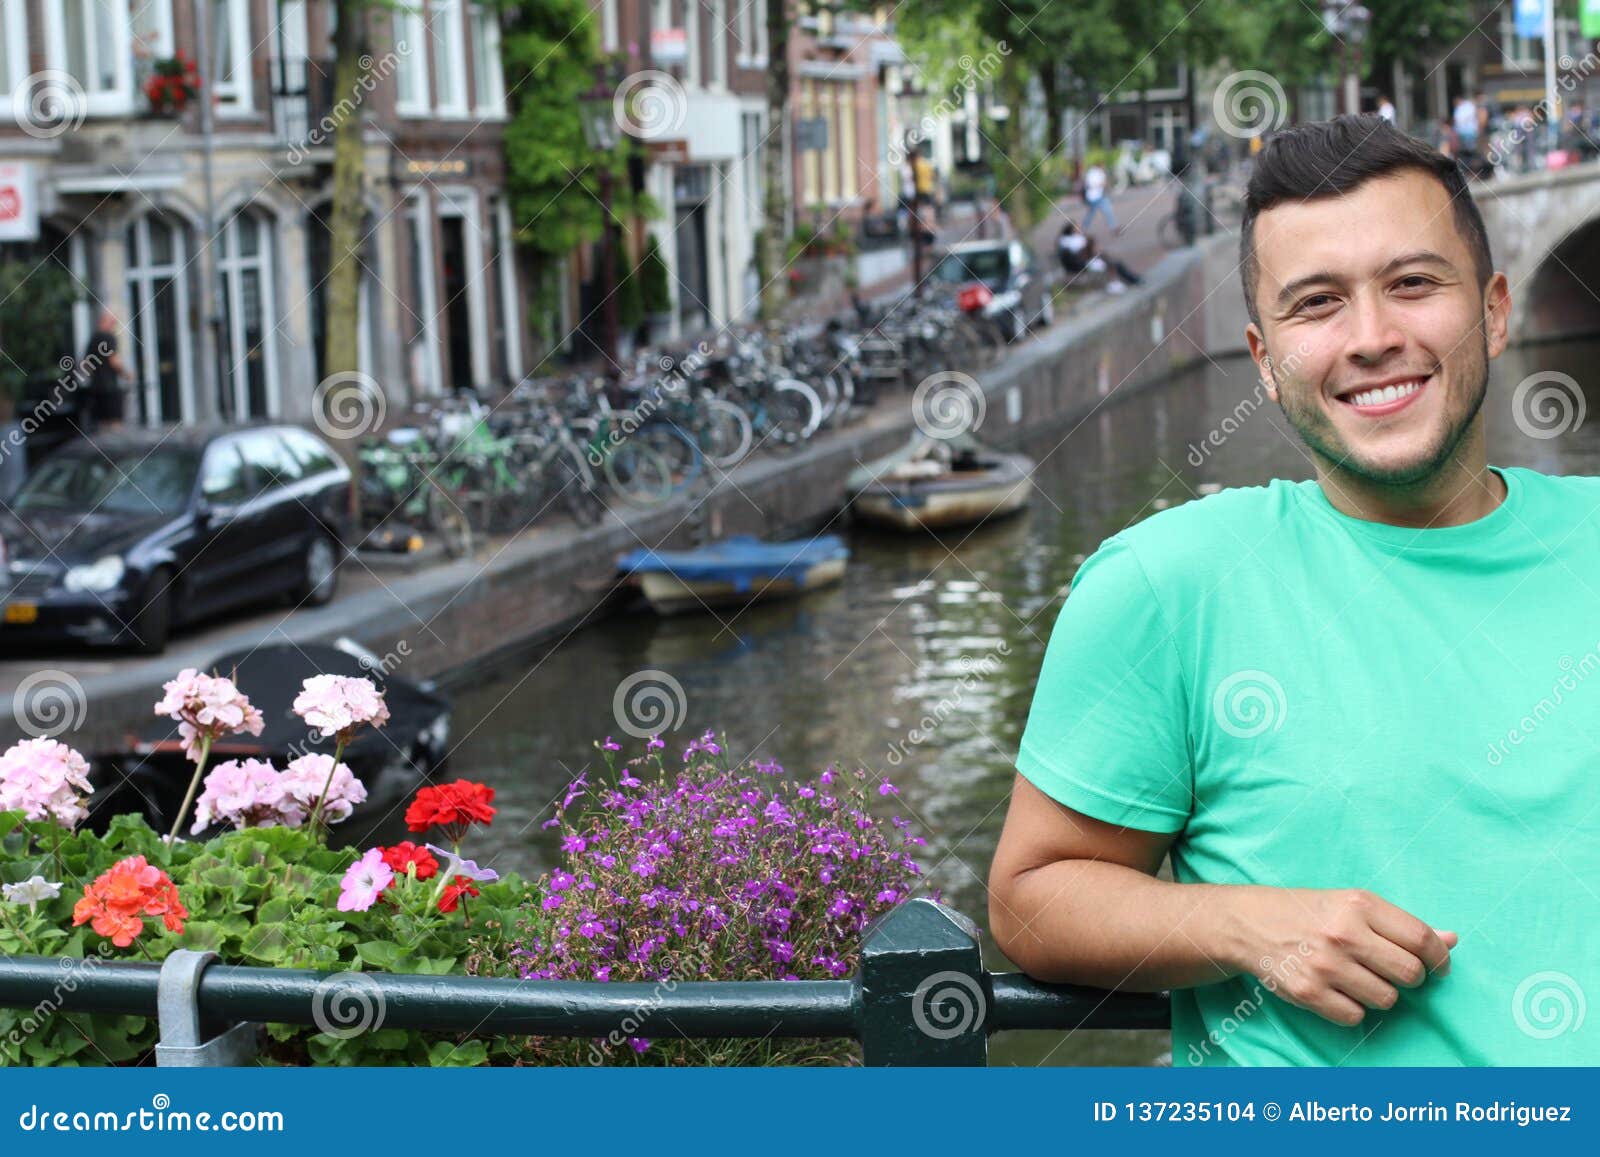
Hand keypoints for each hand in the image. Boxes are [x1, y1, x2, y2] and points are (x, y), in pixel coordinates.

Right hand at [1221, 887, 1456, 1026]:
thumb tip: (1452, 940)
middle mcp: (1343, 933)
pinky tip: (1337, 990)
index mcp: (1359, 904)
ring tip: (1357, 977)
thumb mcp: (1352, 904)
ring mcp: (1325, 965)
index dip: (1439, 959)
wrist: (1247, 923)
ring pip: (1387, 999)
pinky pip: (1356, 1016)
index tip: (1438, 968)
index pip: (1421, 939)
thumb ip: (1401, 924)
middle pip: (1409, 973)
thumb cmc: (1308, 911)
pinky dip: (1352, 1008)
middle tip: (1390, 970)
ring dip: (1380, 994)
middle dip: (1408, 977)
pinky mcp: (1308, 992)